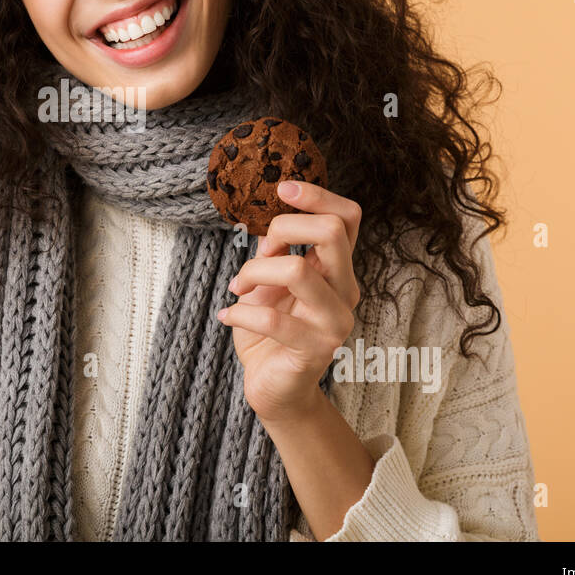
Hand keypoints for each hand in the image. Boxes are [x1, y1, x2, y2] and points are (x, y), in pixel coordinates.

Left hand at [218, 181, 362, 426]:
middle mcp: (345, 291)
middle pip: (331, 232)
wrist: (273, 387)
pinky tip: (227, 316)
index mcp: (337, 269)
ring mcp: (335, 322)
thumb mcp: (269, 281)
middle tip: (260, 250)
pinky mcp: (315, 350)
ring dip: (255, 270)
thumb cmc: (268, 331)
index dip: (317, 194)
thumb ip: (276, 251)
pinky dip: (240, 312)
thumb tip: (270, 227)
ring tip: (238, 286)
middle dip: (283, 227)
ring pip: (298, 269)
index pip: (347, 217)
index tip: (281, 187)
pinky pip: (273, 319)